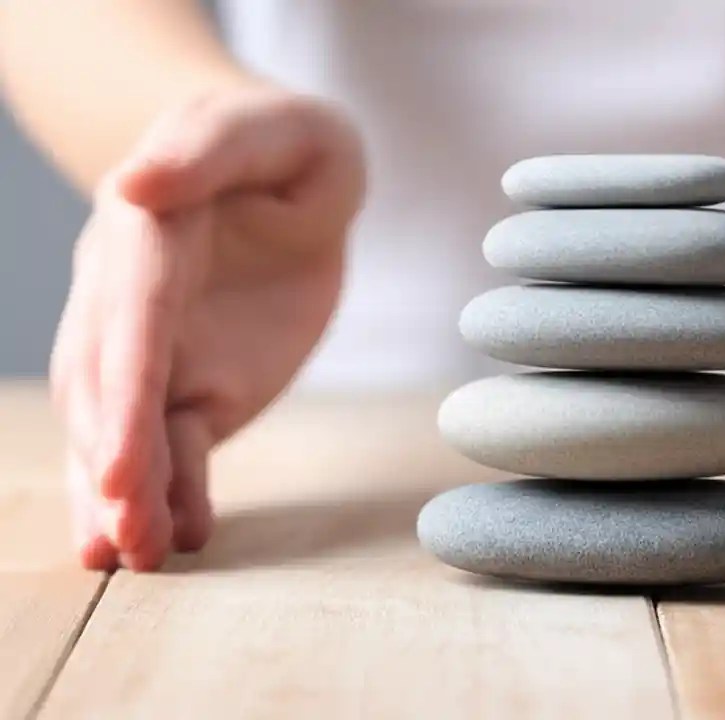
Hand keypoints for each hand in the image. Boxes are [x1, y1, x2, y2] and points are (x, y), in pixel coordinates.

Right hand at [50, 87, 365, 570]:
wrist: (288, 177)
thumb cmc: (287, 145)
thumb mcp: (270, 129)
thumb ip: (207, 148)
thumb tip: (130, 187)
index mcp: (148, 233)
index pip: (131, 321)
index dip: (125, 398)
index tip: (120, 469)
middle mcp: (134, 298)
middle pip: (113, 389)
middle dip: (115, 468)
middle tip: (125, 545)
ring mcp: (159, 347)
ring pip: (129, 427)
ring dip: (128, 496)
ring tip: (137, 560)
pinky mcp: (193, 381)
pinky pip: (175, 442)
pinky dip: (174, 490)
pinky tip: (185, 536)